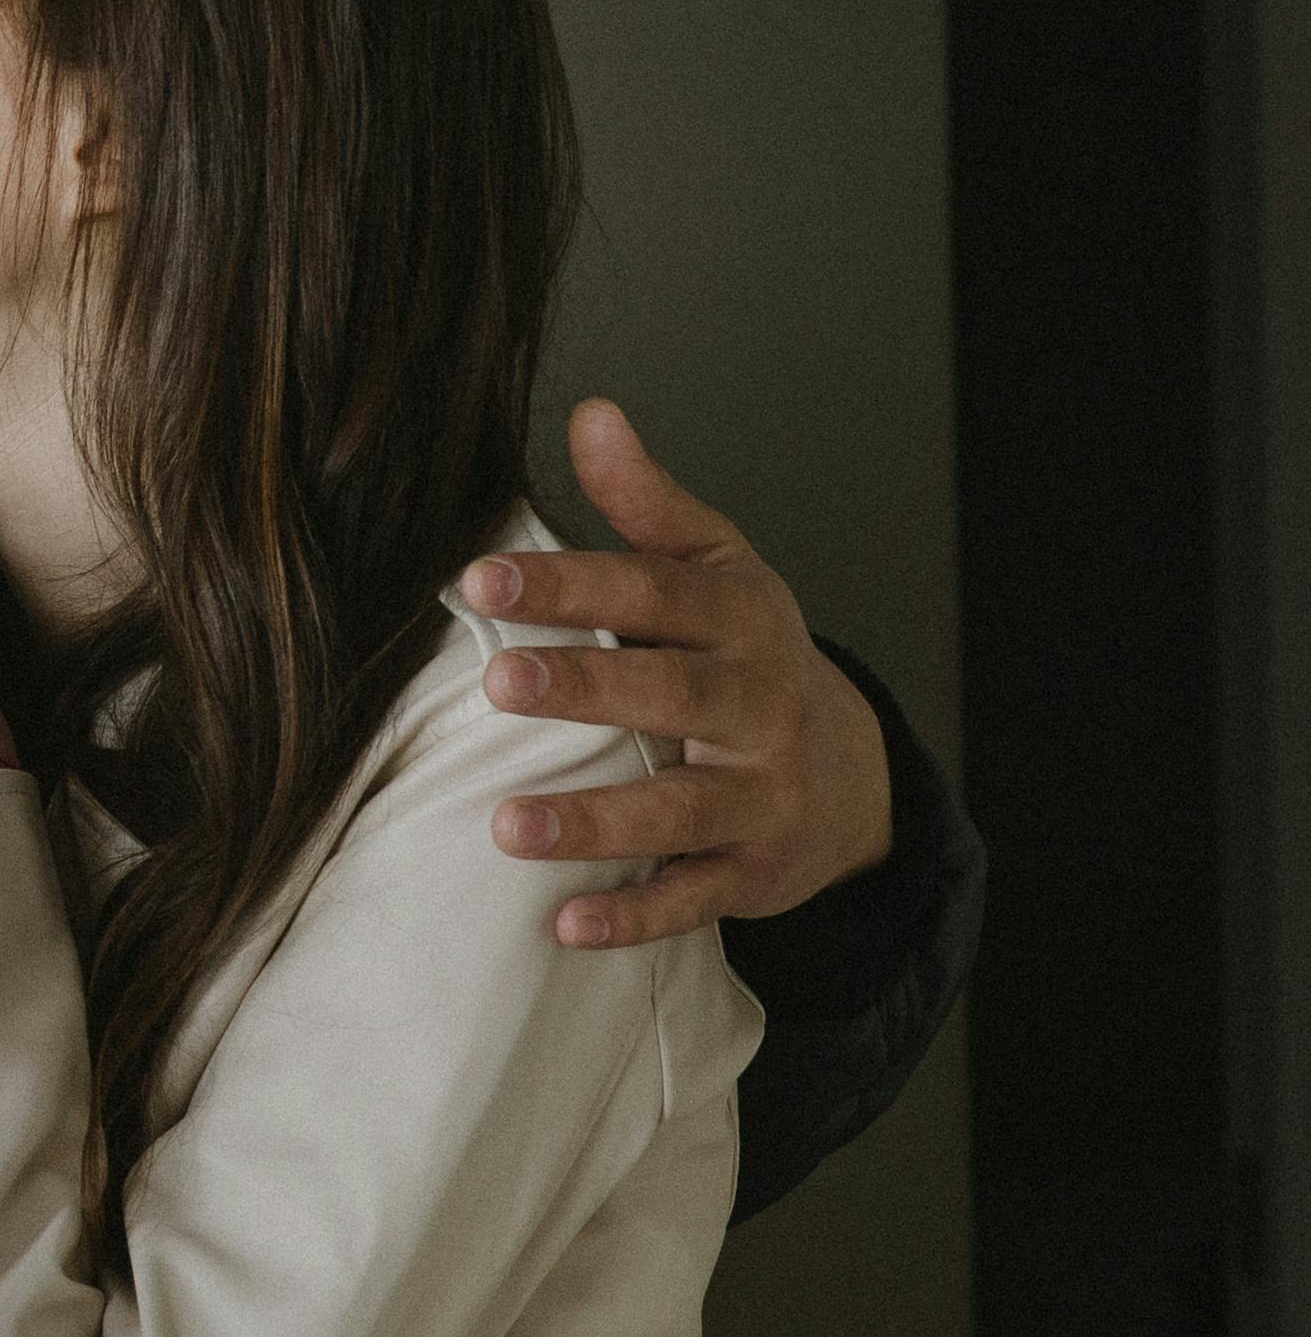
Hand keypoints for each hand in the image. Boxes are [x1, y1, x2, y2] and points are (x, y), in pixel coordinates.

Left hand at [469, 399, 894, 949]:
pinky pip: (692, 898)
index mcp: (739, 620)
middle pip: (670, 693)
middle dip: (584, 688)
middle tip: (498, 681)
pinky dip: (633, 915)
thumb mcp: (717, 571)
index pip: (651, 593)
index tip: (481, 578)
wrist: (855, 774)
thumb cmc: (751, 658)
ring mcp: (762, 792)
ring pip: (678, 806)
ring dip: (594, 820)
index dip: (570, 585)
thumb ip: (648, 503)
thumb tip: (591, 412)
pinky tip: (564, 924)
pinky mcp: (756, 871)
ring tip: (507, 824)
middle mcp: (758, 704)